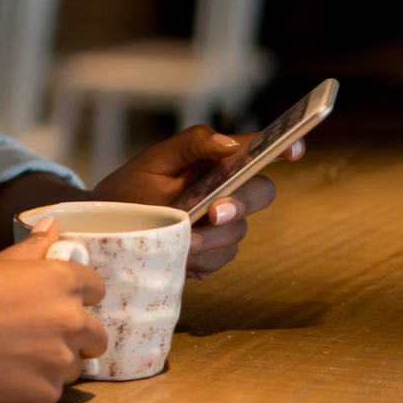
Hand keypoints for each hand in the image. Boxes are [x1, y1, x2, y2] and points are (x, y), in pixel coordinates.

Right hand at [0, 218, 105, 402]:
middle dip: (73, 335)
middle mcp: (70, 320)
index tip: (55, 302)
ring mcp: (59, 361)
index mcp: (61, 281)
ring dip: (53, 362)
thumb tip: (53, 225)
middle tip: (33, 335)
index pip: (96, 288)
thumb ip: (33, 249)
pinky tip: (2, 375)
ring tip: (12, 356)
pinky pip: (51, 391)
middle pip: (95, 334)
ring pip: (73, 365)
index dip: (77, 295)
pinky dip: (33, 385)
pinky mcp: (45, 395)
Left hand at [93, 125, 302, 277]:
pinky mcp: (214, 253)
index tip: (293, 150)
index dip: (283, 149)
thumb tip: (228, 144)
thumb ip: (191, 144)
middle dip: (243, 204)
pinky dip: (200, 257)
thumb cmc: (132, 186)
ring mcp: (225, 225)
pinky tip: (179, 252)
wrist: (109, 227)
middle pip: (261, 193)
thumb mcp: (154, 160)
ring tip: (181, 238)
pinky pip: (220, 258)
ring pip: (238, 232)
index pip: (259, 152)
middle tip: (215, 212)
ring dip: (211, 237)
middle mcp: (230, 191)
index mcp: (219, 162)